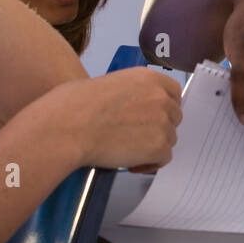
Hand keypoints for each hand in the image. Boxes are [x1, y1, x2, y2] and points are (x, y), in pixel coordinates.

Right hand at [45, 69, 182, 169]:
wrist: (69, 126)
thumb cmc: (75, 105)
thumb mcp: (109, 84)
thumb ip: (132, 93)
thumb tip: (134, 107)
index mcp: (149, 78)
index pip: (174, 92)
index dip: (164, 107)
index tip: (154, 117)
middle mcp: (160, 98)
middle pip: (174, 117)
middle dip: (159, 128)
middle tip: (137, 137)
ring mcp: (162, 122)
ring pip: (169, 139)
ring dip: (153, 146)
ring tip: (129, 151)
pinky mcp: (158, 146)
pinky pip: (163, 158)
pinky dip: (150, 164)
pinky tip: (131, 163)